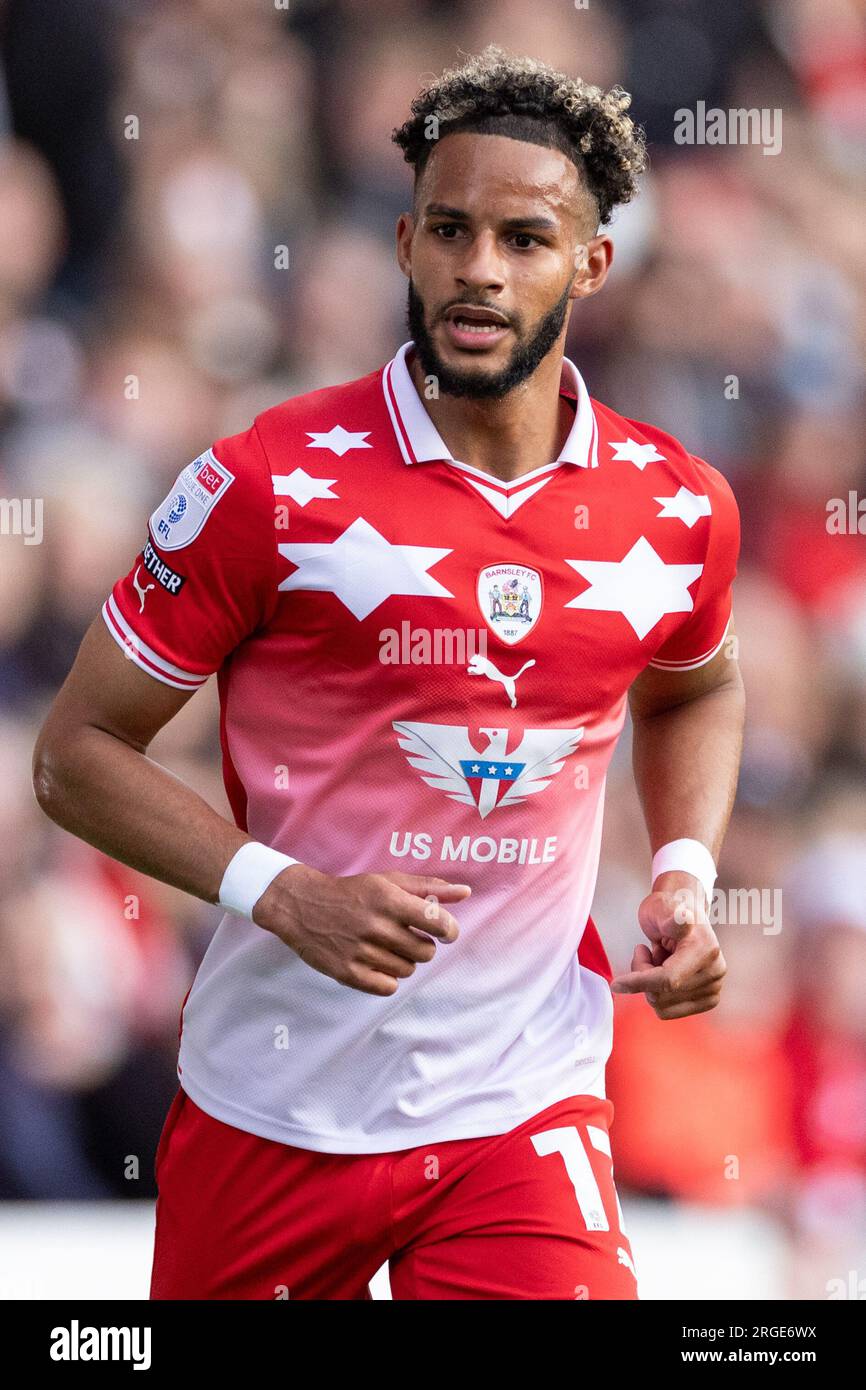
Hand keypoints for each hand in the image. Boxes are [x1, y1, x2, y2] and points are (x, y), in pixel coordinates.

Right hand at [252, 865, 469, 996]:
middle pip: (426, 952)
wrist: (302, 906)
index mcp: (388, 900)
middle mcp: (375, 926)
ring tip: (386, 947)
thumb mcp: (388, 881)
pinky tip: (377, 963)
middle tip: (406, 937)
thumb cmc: (352, 892)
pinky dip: (388, 978)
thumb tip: (466, 892)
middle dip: (423, 945)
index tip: (445, 932)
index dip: (449, 930)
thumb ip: (428, 888)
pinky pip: (388, 987)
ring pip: (408, 970)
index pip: (438, 922)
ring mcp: (360, 952)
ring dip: (404, 961)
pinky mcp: (347, 973)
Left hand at [609, 875, 725, 1019]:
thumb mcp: (661, 907)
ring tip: (657, 959)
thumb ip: (670, 917)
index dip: (640, 982)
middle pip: (662, 995)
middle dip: (644, 976)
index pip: (669, 980)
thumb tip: (682, 918)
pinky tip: (663, 972)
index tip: (616, 984)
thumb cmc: (667, 908)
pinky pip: (668, 1011)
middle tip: (646, 952)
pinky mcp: (706, 1000)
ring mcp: (713, 988)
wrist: (681, 911)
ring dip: (650, 985)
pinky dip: (657, 993)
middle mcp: (715, 972)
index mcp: (706, 950)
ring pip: (662, 1006)